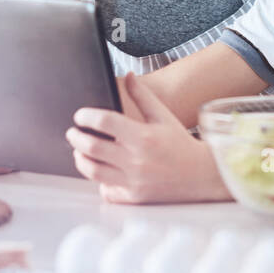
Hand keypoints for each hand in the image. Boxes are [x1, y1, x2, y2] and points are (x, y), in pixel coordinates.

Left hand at [66, 73, 232, 203]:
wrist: (200, 174)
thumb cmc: (180, 143)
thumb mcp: (163, 116)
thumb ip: (142, 95)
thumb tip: (127, 75)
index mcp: (143, 137)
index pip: (104, 121)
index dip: (86, 116)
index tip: (80, 115)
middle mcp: (137, 160)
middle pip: (92, 147)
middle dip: (76, 137)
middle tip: (73, 132)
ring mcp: (134, 181)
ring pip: (93, 170)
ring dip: (80, 158)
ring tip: (80, 150)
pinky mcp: (134, 197)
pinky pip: (106, 190)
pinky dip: (99, 180)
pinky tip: (100, 170)